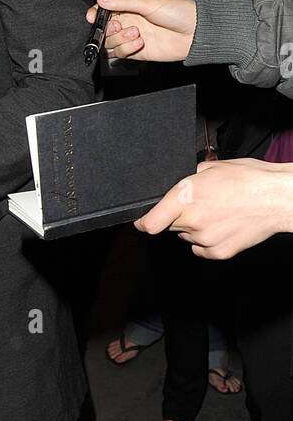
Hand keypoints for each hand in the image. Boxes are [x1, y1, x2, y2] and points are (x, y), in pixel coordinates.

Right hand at [87, 0, 195, 61]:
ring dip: (120, 39)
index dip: (96, 14)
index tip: (92, 17)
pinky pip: (121, 53)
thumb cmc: (177, 11)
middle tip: (118, 26)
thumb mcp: (148, 2)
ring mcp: (132, 37)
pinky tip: (140, 43)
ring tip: (136, 33)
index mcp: (130, 4)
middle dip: (108, 28)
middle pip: (104, 28)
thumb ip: (122, 2)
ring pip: (110, 42)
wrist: (195, 32)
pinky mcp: (137, 51)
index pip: (105, 9)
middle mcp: (129, 20)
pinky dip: (127, 49)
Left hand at [135, 158, 292, 258]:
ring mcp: (205, 240)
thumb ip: (189, 179)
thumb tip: (176, 186)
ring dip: (194, 228)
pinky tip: (223, 226)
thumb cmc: (249, 179)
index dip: (142, 222)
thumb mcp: (211, 167)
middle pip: (169, 226)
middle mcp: (192, 221)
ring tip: (218, 212)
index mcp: (185, 197)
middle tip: (199, 206)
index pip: (149, 223)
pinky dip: (207, 241)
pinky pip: (201, 249)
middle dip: (177, 218)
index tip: (142, 221)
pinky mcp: (219, 253)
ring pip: (187, 237)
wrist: (278, 198)